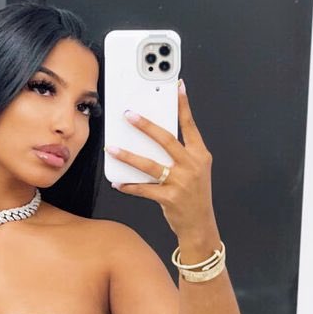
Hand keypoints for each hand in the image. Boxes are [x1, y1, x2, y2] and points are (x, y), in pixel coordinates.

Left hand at [105, 79, 215, 236]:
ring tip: (112, 148)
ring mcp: (181, 182)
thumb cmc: (195, 196)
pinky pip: (144, 189)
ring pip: (150, 165)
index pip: (190, 126)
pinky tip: (118, 183)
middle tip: (129, 114)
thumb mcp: (196, 170)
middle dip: (146, 126)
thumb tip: (153, 137)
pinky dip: (129, 186)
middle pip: (166, 140)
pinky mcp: (169, 198)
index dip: (183, 106)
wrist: (200, 225)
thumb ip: (180, 153)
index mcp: (200, 155)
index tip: (177, 88)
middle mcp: (192, 166)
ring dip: (128, 156)